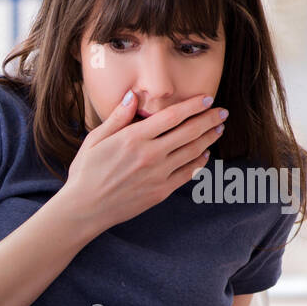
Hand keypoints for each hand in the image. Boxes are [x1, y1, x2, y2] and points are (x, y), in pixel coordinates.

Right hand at [61, 91, 225, 234]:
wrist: (84, 209)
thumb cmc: (85, 173)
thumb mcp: (94, 140)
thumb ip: (117, 117)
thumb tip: (133, 96)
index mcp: (133, 138)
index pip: (172, 116)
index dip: (193, 106)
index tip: (207, 99)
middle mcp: (149, 155)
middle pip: (189, 132)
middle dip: (209, 119)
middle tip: (222, 112)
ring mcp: (157, 175)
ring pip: (192, 151)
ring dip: (209, 138)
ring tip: (218, 129)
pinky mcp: (160, 191)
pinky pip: (187, 173)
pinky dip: (199, 162)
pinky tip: (204, 155)